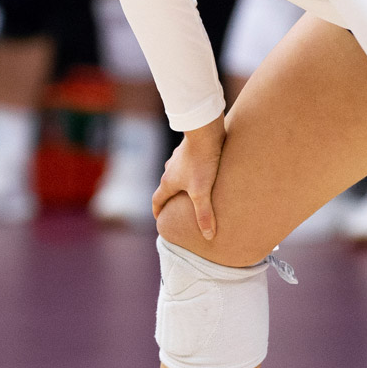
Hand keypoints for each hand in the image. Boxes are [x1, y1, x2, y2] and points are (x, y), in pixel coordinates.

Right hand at [153, 117, 225, 240]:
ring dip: (181, 183)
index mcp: (168, 181)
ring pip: (177, 174)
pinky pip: (187, 163)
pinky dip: (191, 171)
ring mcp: (179, 158)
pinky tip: (203, 171)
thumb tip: (208, 236)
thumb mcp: (202, 191)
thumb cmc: (201, 161)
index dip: (157, 211)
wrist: (205, 131)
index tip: (159, 219)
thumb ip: (204, 214)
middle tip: (176, 207)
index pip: (158, 200)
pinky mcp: (190, 149)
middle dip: (170, 198)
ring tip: (191, 190)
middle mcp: (170, 169)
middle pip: (166, 186)